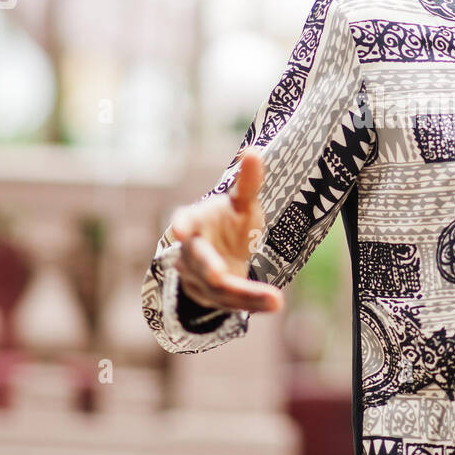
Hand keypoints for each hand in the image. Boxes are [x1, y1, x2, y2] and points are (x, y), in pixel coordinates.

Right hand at [168, 147, 284, 313]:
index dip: (182, 225)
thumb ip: (247, 183)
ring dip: (246, 294)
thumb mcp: (241, 203)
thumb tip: (254, 151)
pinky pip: (233, 303)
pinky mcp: (214, 298)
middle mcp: (191, 252)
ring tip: (275, 299)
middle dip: (209, 268)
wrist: (221, 255)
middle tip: (220, 276)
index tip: (179, 230)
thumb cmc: (228, 221)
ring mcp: (199, 278)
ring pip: (220, 288)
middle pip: (199, 261)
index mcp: (195, 223)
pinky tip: (274, 303)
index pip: (185, 222)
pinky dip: (254, 303)